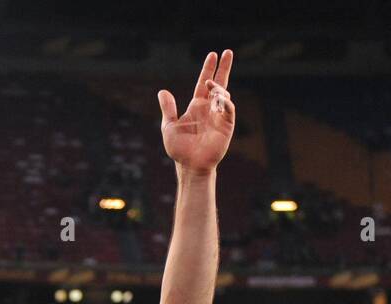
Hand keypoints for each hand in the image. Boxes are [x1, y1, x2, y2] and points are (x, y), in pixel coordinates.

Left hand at [158, 50, 234, 174]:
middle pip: (219, 83)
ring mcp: (219, 115)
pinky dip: (225, 101)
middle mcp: (209, 108)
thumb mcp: (169, 126)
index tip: (213, 55)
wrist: (190, 164)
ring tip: (211, 84)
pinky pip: (229, 108)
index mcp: (196, 106)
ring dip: (218, 87)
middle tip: (228, 52)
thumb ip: (168, 109)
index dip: (208, 69)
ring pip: (224, 94)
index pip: (204, 83)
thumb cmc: (179, 149)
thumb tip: (162, 91)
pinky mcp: (227, 125)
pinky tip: (218, 98)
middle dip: (224, 68)